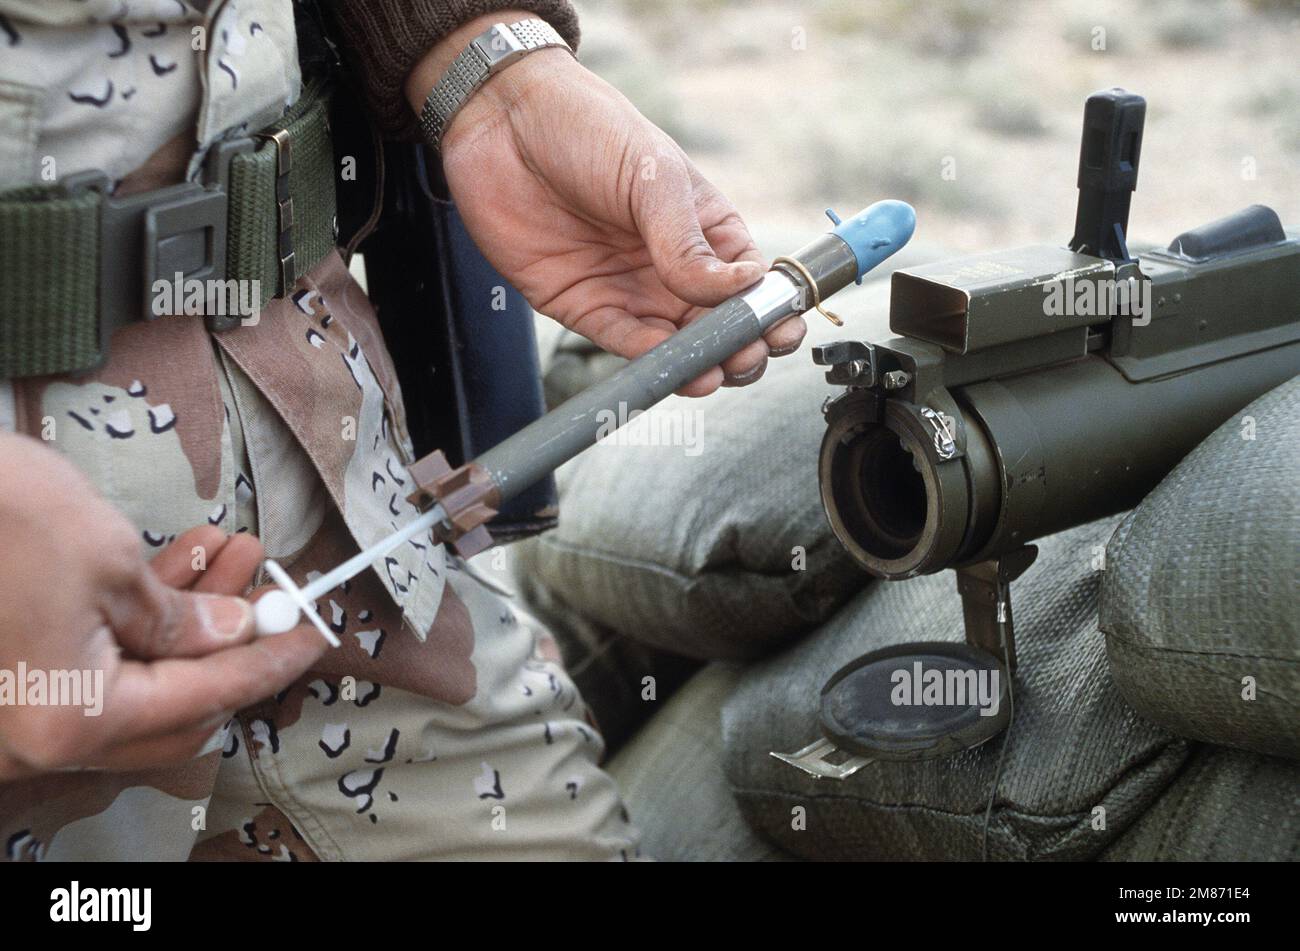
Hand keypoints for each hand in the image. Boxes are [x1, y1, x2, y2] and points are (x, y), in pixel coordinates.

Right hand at [0, 433, 327, 777]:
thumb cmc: (3, 520)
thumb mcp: (110, 565)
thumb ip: (181, 618)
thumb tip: (230, 634)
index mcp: (74, 721)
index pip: (205, 697)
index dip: (269, 661)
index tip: (314, 634)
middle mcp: (48, 732)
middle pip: (178, 706)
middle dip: (234, 643)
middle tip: (277, 595)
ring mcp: (33, 707)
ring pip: (146, 675)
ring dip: (198, 617)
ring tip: (240, 552)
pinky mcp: (24, 672)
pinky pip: (106, 656)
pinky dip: (150, 614)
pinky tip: (189, 560)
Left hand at [407, 16, 805, 395]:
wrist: (502, 122)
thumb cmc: (589, 129)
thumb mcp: (653, 177)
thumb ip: (689, 242)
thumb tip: (741, 288)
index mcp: (705, 228)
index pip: (750, 283)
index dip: (769, 310)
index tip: (780, 330)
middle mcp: (672, 265)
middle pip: (719, 324)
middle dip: (739, 347)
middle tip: (745, 357)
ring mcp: (630, 288)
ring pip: (676, 344)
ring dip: (699, 364)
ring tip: (713, 374)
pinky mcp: (584, 305)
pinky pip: (625, 343)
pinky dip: (650, 360)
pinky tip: (670, 365)